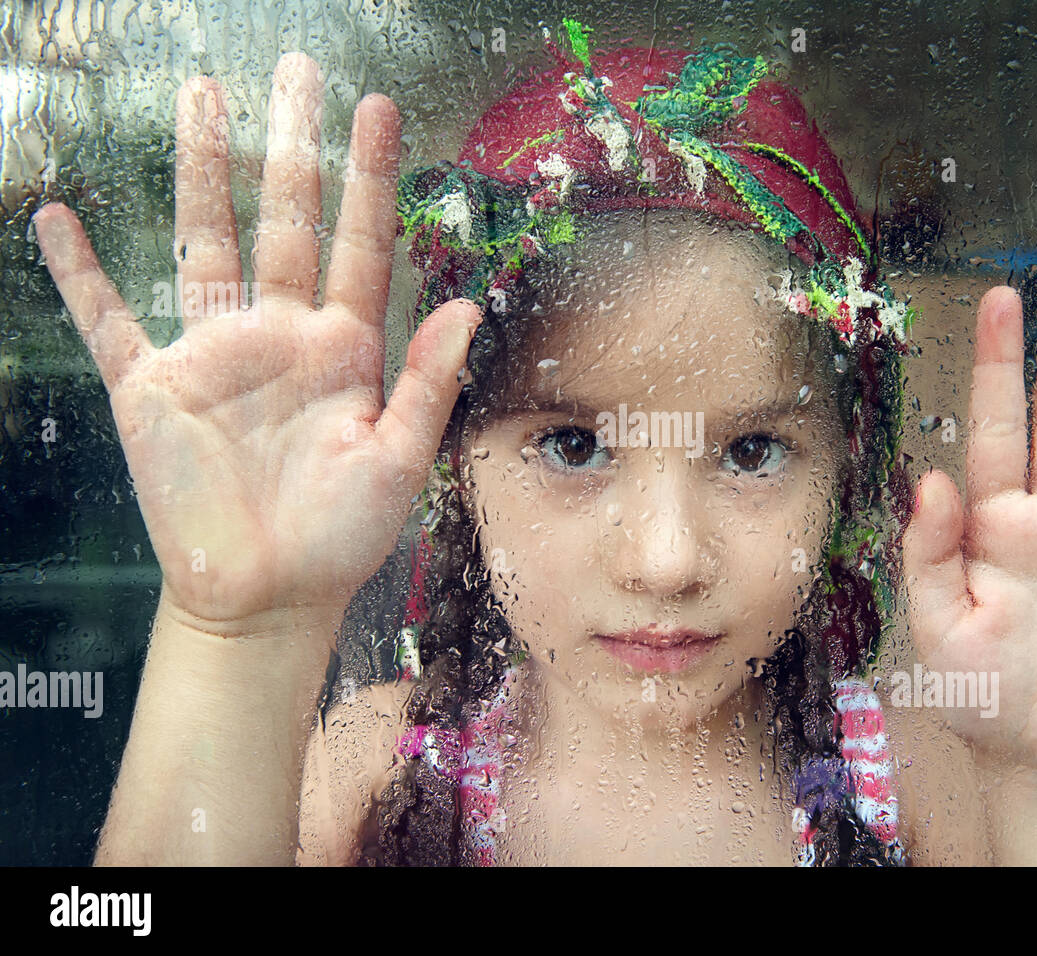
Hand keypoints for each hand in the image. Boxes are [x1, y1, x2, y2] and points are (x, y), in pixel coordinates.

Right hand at [34, 52, 480, 627]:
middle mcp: (280, 334)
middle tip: (295, 69)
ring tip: (201, 97)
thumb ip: (429, 382)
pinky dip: (80, 275)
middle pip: (286, 218)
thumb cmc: (342, 536)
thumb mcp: (399, 461)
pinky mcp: (152, 388)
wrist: (268, 596)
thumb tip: (468, 304)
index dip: (370, 176)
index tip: (378, 109)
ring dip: (202, 173)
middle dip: (291, 145)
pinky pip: (107, 320)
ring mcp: (213, 354)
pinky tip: (57, 220)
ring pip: (205, 242)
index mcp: (345, 348)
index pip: (360, 242)